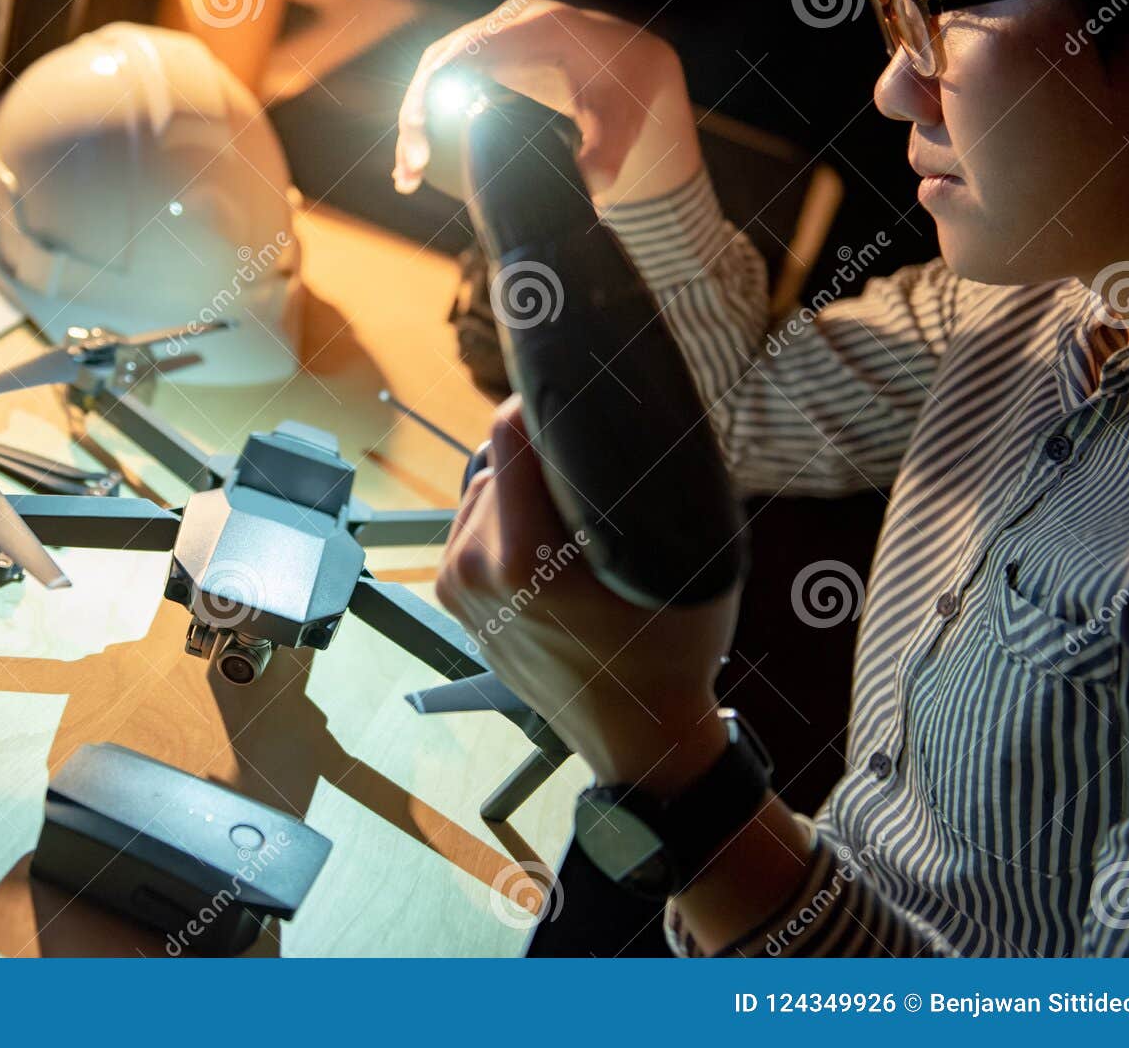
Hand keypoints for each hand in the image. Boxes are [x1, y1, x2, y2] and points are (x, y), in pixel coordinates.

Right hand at [393, 0, 700, 204]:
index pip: (475, 45)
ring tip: (407, 176)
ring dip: (415, 122)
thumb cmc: (627, 89)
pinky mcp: (484, 58)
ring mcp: (493, 38)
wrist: (631, 67)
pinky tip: (413, 165)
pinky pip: (442, 81)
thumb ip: (608, 153)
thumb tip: (590, 188)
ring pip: (435, 73)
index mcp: (543, 26)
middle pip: (443, 58)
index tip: (423, 124)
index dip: (441, 81)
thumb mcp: (623, 122)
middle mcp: (510, 23)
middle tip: (414, 164)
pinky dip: (426, 121)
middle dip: (419, 111)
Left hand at [435, 396, 739, 792]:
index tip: (576, 392)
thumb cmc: (668, 653)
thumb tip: (627, 418)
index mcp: (525, 557)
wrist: (637, 736)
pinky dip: (507, 518)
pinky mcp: (453, 597)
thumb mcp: (676, 563)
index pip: (511, 432)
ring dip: (523, 485)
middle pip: (501, 459)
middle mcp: (477, 567)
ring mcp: (458, 585)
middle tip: (590, 457)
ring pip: (485, 489)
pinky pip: (475, 525)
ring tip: (572, 509)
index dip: (545, 401)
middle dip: (544, 450)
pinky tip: (548, 538)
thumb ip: (645, 490)